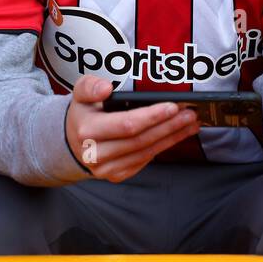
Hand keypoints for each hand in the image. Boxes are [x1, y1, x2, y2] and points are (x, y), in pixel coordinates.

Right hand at [65, 75, 199, 181]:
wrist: (72, 141)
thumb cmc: (83, 113)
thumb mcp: (80, 94)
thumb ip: (90, 86)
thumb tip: (106, 88)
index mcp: (87, 130)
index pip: (126, 125)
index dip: (152, 117)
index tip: (173, 106)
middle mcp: (96, 153)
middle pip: (141, 140)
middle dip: (169, 126)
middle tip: (190, 114)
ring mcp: (106, 168)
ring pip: (146, 152)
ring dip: (172, 137)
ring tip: (190, 123)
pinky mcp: (116, 175)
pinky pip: (144, 161)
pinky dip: (163, 147)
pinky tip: (177, 135)